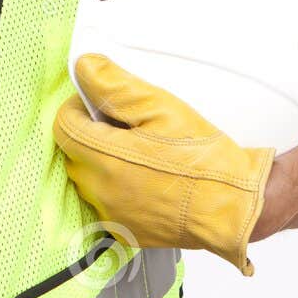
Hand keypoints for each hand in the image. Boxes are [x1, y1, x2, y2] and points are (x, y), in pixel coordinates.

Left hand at [53, 53, 275, 275]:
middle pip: (73, 152)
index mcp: (105, 159)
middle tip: (126, 124)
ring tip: (139, 149)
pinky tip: (144, 176)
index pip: (62, 126)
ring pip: (87, 178)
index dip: (78, 107)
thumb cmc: (204, 158)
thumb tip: (85, 67)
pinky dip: (115, 185)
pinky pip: (104, 201)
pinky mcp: (124, 230)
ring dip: (101, 160)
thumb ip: (115, 85)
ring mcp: (111, 215)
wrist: (234, 204)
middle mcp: (101, 192)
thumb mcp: (161, 107)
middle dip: (90, 133)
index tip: (100, 103)